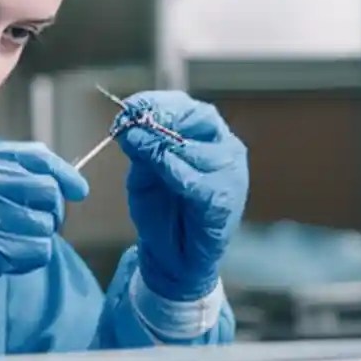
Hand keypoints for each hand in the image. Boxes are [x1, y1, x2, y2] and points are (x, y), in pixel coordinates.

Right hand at [0, 142, 87, 336]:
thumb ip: (0, 175)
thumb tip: (57, 178)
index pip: (34, 156)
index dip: (64, 173)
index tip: (79, 190)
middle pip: (46, 190)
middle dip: (51, 213)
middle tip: (33, 229)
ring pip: (45, 224)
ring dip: (36, 240)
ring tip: (6, 246)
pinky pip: (36, 251)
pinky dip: (28, 261)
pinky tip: (2, 263)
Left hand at [116, 92, 248, 300]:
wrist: (173, 258)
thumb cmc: (162, 211)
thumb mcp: (144, 173)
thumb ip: (141, 150)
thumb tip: (129, 125)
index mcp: (207, 138)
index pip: (187, 108)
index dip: (157, 103)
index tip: (129, 106)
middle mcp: (226, 149)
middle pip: (201, 118)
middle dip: (163, 117)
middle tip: (133, 122)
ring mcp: (231, 174)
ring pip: (197, 148)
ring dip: (162, 145)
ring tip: (136, 146)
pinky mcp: (225, 200)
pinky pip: (199, 180)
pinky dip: (175, 171)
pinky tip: (159, 172)